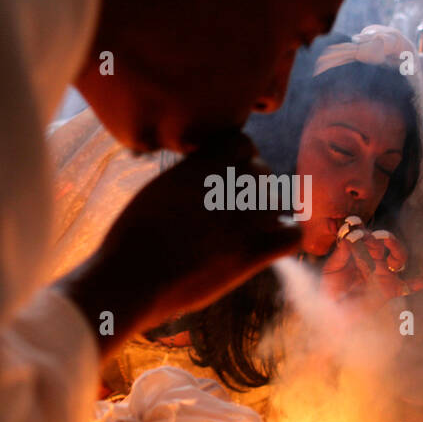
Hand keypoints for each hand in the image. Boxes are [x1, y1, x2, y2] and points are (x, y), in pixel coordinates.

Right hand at [57, 132, 301, 357]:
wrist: (130, 277)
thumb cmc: (131, 240)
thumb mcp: (156, 191)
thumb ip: (189, 177)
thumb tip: (206, 180)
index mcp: (201, 165)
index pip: (244, 144)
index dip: (240, 161)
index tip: (226, 181)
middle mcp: (226, 185)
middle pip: (263, 175)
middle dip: (252, 191)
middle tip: (230, 218)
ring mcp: (242, 218)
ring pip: (278, 204)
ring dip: (267, 217)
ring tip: (243, 236)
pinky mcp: (250, 253)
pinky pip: (292, 236)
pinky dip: (285, 238)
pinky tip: (267, 248)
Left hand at [320, 225, 422, 308]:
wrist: (334, 313)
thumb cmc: (331, 290)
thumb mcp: (333, 269)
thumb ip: (342, 253)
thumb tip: (350, 236)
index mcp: (360, 253)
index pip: (364, 235)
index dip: (360, 226)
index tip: (351, 223)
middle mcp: (375, 260)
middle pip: (383, 242)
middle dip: (375, 236)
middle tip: (364, 236)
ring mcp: (385, 274)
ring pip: (398, 256)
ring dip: (393, 245)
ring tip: (382, 239)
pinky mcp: (392, 289)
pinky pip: (414, 285)